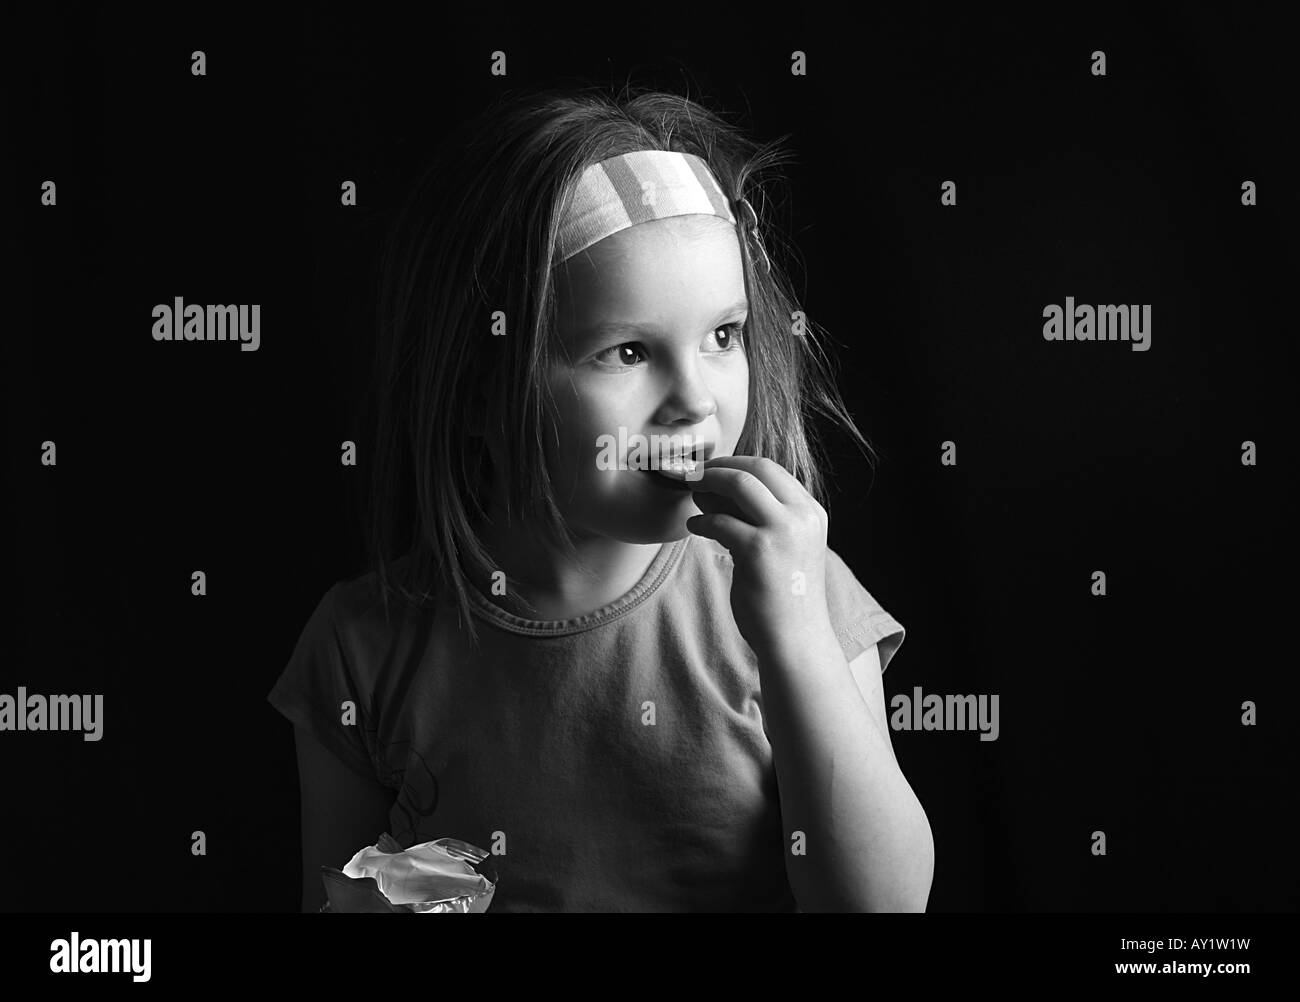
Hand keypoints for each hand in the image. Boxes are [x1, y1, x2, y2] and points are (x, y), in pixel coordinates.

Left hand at [685, 455, 833, 660]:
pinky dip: (701, 521)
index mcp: (811, 512)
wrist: (796, 640)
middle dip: (719, 466)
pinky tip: (693, 528)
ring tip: (690, 492)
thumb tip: (713, 488)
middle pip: (756, 468)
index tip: (712, 470)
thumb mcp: (782, 547)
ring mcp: (783, 531)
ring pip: (739, 483)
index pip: (772, 470)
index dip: (736, 464)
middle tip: (694, 473)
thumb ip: (756, 517)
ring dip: (708, 483)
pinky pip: (720, 521)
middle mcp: (802, 515)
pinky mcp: (758, 550)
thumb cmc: (784, 597)